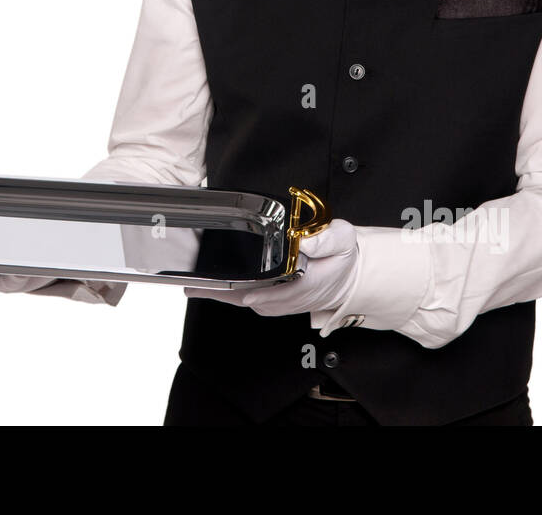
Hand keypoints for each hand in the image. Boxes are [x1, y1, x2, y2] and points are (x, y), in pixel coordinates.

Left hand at [184, 219, 359, 315]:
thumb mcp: (342, 240)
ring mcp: (280, 302)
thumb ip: (326, 239)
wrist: (346, 278)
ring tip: (195, 288)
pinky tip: (213, 287)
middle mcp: (290, 298)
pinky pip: (248, 300)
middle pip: (253, 299)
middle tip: (196, 288)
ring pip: (246, 301)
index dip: (263, 295)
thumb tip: (303, 241)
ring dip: (222, 295)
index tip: (247, 295)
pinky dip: (229, 294)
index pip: (282, 294)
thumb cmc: (341, 259)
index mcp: (308, 284)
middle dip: (224, 294)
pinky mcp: (274, 301)